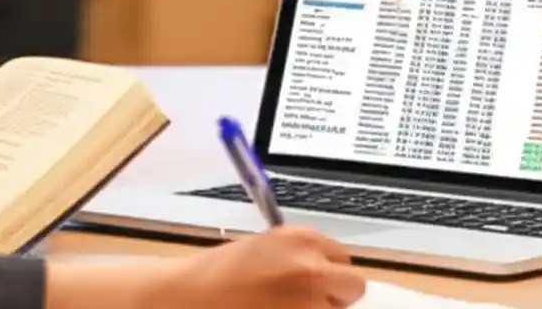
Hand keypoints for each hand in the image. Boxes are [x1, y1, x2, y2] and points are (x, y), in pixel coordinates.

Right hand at [154, 226, 366, 308]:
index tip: (314, 285)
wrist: (188, 296)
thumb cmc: (217, 275)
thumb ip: (300, 259)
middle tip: (305, 303)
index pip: (343, 259)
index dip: (329, 275)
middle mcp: (310, 266)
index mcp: (301, 239)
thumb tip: (327, 278)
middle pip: (353, 286)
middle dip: (335, 297)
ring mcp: (307, 301)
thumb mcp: (265, 251)